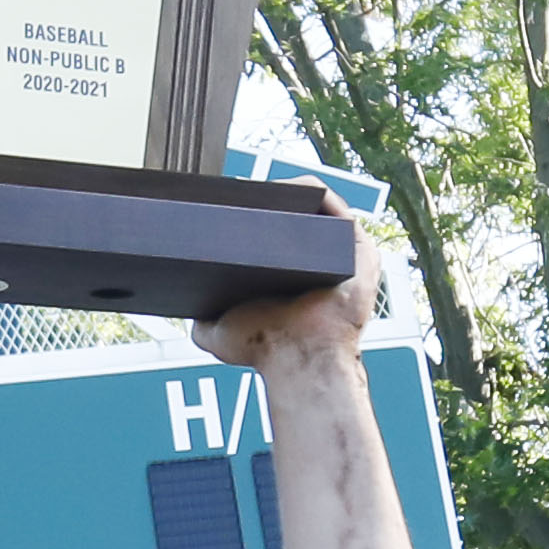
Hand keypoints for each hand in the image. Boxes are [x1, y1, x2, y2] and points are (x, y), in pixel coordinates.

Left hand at [193, 200, 380, 371]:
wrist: (297, 358)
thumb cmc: (266, 350)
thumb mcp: (221, 334)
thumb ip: (204, 321)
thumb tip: (189, 308)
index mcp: (292, 277)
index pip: (275, 233)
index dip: (251, 215)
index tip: (226, 206)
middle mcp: (320, 263)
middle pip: (294, 216)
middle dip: (266, 201)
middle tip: (237, 195)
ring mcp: (341, 253)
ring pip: (314, 208)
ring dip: (286, 193)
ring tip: (256, 190)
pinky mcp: (359, 247)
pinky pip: (334, 205)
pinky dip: (309, 191)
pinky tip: (280, 190)